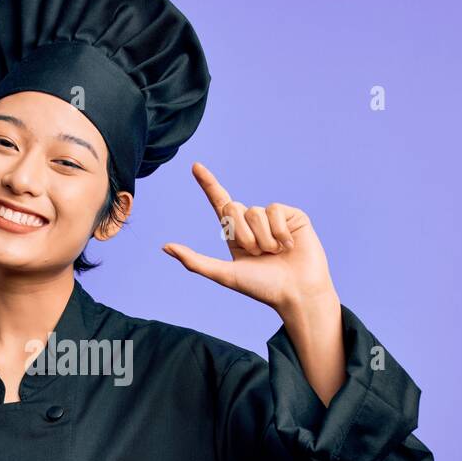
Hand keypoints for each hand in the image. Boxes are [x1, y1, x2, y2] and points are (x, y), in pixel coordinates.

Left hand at [162, 162, 337, 314]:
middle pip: (233, 209)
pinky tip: (289, 246)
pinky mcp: (293, 216)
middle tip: (258, 254)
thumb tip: (165, 247)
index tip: (195, 166)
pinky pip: (275, 210)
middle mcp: (253, 223)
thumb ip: (194, 260)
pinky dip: (279, 232)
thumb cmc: (262, 287)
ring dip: (263, 238)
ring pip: (255, 211)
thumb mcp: (224, 274)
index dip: (208, 184)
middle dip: (243, 235)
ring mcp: (274, 218)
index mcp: (236, 234)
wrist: (296, 293)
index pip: (220, 203)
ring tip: (275, 254)